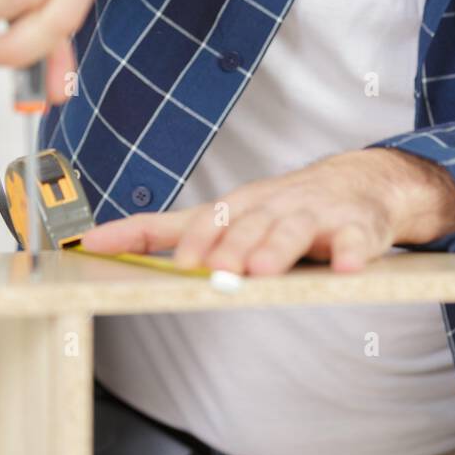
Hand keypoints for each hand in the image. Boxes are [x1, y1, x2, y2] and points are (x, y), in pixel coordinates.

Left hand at [81, 148, 454, 274]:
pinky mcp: (356, 227)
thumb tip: (92, 242)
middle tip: (211, 270)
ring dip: (275, 248)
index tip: (140, 256)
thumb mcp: (223, 215)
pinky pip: (353, 239)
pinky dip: (349, 251)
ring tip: (259, 271)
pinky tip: (344, 267)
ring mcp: (315, 214)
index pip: (197, 219)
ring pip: (292, 229)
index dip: (175, 238)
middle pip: (245, 224)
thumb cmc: (282, 206)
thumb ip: (162, 231)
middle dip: (227, 246)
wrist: (362, 182)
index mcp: (237, 206)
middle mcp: (271, 205)